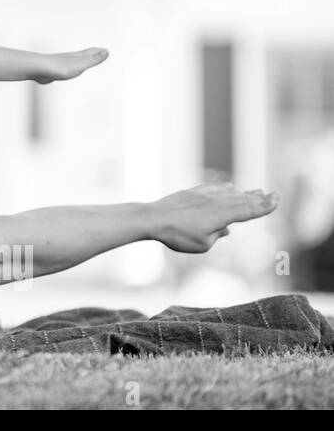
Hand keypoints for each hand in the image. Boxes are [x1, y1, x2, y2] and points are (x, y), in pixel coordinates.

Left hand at [35, 47, 108, 83]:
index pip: (92, 53)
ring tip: (84, 60)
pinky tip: (67, 70)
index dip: (99, 52)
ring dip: (80, 60)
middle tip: (98, 52)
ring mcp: (62, 63)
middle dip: (92, 54)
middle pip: (84, 55)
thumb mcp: (82, 64)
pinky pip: (65, 68)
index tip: (105, 50)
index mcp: (78, 57)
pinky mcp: (55, 70)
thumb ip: (94, 59)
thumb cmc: (59, 67)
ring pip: (74, 60)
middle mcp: (70, 58)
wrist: (39, 69)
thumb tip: (106, 51)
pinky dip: (70, 67)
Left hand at [151, 183, 278, 252]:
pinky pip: (213, 189)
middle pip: (242, 200)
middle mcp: (216, 202)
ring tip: (257, 191)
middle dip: (258, 198)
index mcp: (223, 215)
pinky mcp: (192, 192)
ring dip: (244, 193)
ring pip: (229, 193)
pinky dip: (224, 188)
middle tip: (272, 194)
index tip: (276, 199)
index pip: (249, 210)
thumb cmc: (178, 235)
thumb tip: (223, 228)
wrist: (153, 218)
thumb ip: (216, 235)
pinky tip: (230, 187)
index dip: (264, 206)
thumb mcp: (202, 244)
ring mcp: (204, 195)